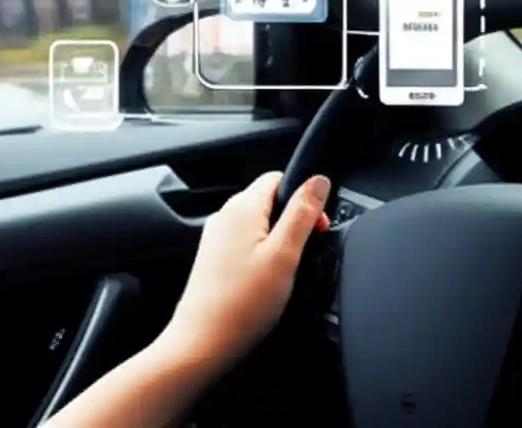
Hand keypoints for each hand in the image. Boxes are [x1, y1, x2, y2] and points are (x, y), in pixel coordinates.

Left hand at [159, 171, 331, 369]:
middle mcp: (225, 216)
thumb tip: (319, 180)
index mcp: (243, 206)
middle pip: (271, 200)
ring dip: (279, 241)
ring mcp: (217, 238)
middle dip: (294, 221)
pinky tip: (266, 281)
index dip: (304, 197)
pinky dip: (263, 255)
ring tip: (284, 272)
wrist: (202, 343)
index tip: (315, 226)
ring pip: (260, 224)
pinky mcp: (214, 259)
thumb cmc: (241, 303)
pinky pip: (247, 244)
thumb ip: (303, 212)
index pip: (280, 177)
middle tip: (303, 253)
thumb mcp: (285, 254)